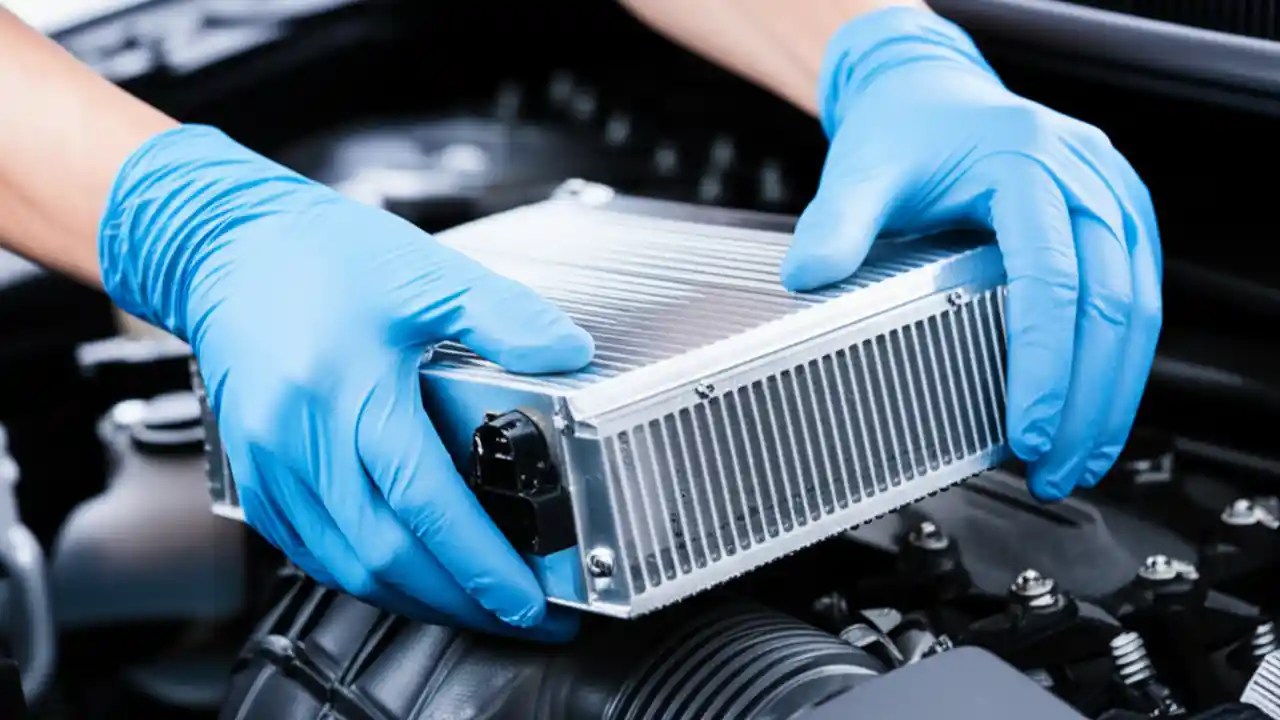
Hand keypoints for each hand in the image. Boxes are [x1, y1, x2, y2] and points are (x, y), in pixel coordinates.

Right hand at [98, 126, 593, 638]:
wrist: (226, 247)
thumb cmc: (318, 255)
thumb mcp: (426, 272)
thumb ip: (503, 316)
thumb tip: (569, 352)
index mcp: (349, 392)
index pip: (428, 504)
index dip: (482, 564)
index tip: (528, 599)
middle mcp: (302, 440)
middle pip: (386, 555)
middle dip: (460, 600)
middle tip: (517, 616)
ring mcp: (271, 465)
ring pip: (345, 566)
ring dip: (414, 598)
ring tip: (472, 606)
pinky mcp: (256, 477)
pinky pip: (310, 551)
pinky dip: (363, 575)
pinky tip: (403, 575)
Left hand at [784, 7, 1160, 499]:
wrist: (933, 92)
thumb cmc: (907, 131)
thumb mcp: (863, 170)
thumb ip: (837, 224)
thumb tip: (806, 277)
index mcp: (1026, 163)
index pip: (1051, 279)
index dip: (1044, 365)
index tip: (1027, 430)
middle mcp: (1085, 177)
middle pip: (1111, 305)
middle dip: (1088, 401)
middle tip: (1052, 469)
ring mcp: (1112, 197)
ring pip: (1139, 309)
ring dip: (1113, 394)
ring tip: (1077, 460)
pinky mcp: (1119, 220)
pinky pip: (1138, 298)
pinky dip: (1121, 364)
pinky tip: (1097, 411)